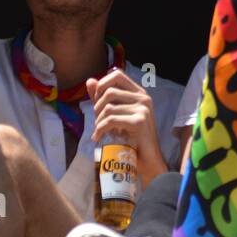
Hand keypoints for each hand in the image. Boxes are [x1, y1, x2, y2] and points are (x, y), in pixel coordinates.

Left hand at [88, 69, 164, 185]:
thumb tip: (89, 81)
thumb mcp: (115, 115)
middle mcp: (143, 98)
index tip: (97, 101)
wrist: (147, 161)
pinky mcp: (139, 121)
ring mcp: (143, 108)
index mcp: (139, 93)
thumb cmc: (131, 139)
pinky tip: (98, 137)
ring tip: (99, 131)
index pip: (117, 75)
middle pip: (109, 91)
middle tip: (97, 121)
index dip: (102, 84)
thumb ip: (103, 98)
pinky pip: (111, 120)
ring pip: (108, 108)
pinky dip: (100, 129)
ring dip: (98, 122)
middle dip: (97, 107)